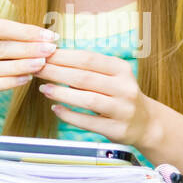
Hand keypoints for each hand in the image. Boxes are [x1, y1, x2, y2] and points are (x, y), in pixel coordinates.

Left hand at [35, 48, 160, 149]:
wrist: (146, 123)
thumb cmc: (120, 95)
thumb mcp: (111, 77)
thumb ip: (88, 69)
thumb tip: (55, 60)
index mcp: (121, 69)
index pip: (88, 58)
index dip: (64, 56)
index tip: (44, 54)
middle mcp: (125, 88)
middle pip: (84, 77)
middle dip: (57, 72)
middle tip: (37, 69)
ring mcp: (122, 109)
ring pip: (87, 99)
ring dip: (62, 93)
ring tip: (44, 88)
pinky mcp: (117, 129)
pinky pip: (88, 122)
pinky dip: (69, 115)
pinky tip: (56, 109)